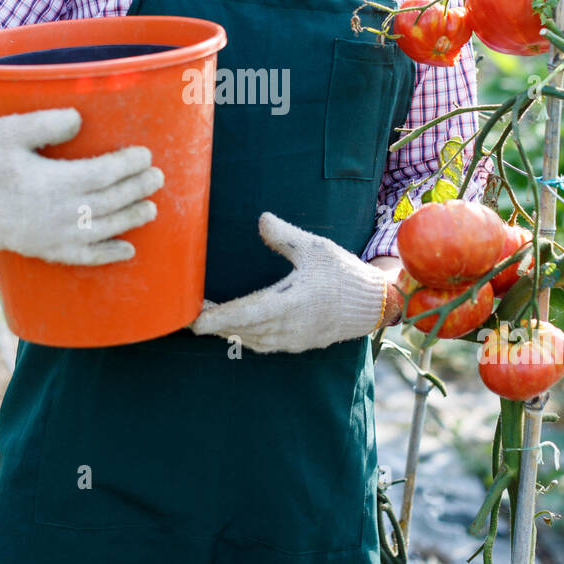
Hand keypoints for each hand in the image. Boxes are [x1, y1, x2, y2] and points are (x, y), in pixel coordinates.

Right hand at [0, 108, 163, 263]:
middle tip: (157, 177)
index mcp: (52, 182)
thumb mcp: (8, 130)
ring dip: (130, 219)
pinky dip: (107, 255)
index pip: (104, 174)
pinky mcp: (43, 249)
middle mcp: (57, 214)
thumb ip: (45, 123)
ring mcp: (51, 236)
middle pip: (110, 202)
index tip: (145, 154)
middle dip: (137, 189)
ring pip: (102, 230)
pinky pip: (82, 257)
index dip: (128, 165)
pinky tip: (127, 250)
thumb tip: (79, 119)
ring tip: (151, 209)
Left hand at [189, 211, 396, 353]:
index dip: (218, 319)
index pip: (246, 314)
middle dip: (215, 324)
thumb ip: (285, 236)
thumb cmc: (343, 274)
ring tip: (208, 319)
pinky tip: (236, 328)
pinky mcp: (298, 344)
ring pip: (251, 339)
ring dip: (229, 331)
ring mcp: (293, 339)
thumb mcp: (316, 247)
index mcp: (292, 303)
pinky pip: (264, 344)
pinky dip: (245, 336)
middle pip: (242, 329)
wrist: (373, 304)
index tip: (195, 320)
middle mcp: (290, 327)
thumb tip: (261, 219)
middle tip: (190, 315)